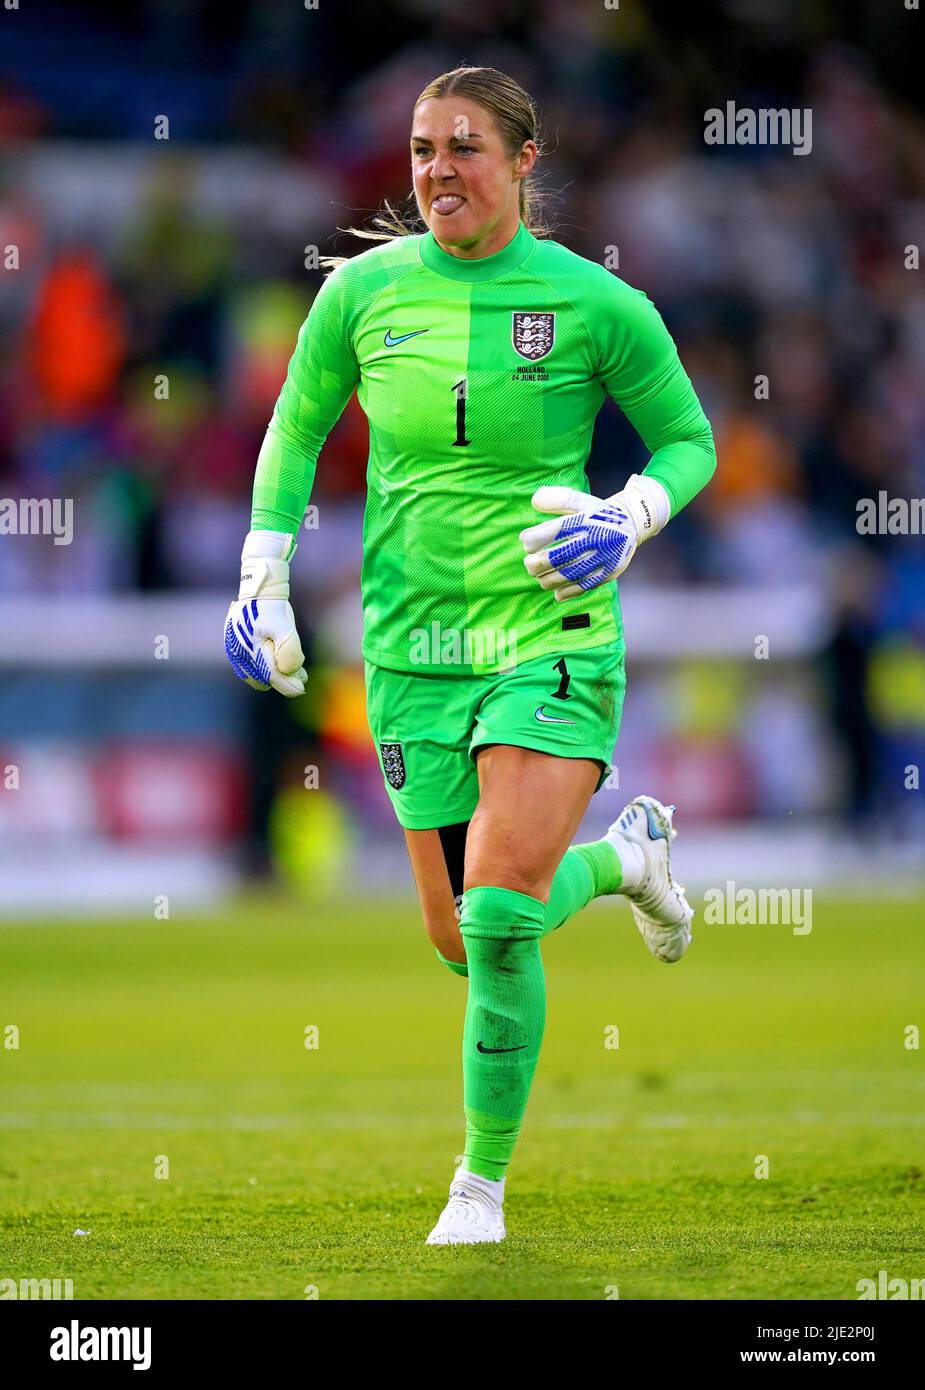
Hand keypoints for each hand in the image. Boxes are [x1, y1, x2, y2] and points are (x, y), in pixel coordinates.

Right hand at [223, 531, 306, 696]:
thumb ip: (288, 647)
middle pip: (264, 678)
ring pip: (258, 674)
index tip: (302, 689)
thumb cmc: (271, 607)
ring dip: (278, 676)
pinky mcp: (238, 648)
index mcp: (250, 649)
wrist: (258, 591)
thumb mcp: (284, 624)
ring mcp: (237, 652)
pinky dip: (268, 669)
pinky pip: (253, 667)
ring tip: (299, 675)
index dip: (288, 684)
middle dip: (283, 680)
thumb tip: (289, 670)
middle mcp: (239, 654)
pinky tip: (284, 666)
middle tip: (302, 679)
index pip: (271, 675)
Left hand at [519, 475, 667, 600]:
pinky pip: (586, 586)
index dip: (534, 538)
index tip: (526, 542)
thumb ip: (557, 499)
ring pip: (571, 574)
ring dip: (549, 579)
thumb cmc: (598, 512)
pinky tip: (556, 593)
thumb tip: (534, 502)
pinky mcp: (609, 572)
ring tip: (539, 577)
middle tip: (528, 564)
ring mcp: (604, 557)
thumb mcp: (581, 500)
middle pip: (561, 556)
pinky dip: (568, 592)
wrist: (633, 524)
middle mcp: (596, 539)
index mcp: (587, 519)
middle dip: (538, 563)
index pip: (555, 530)